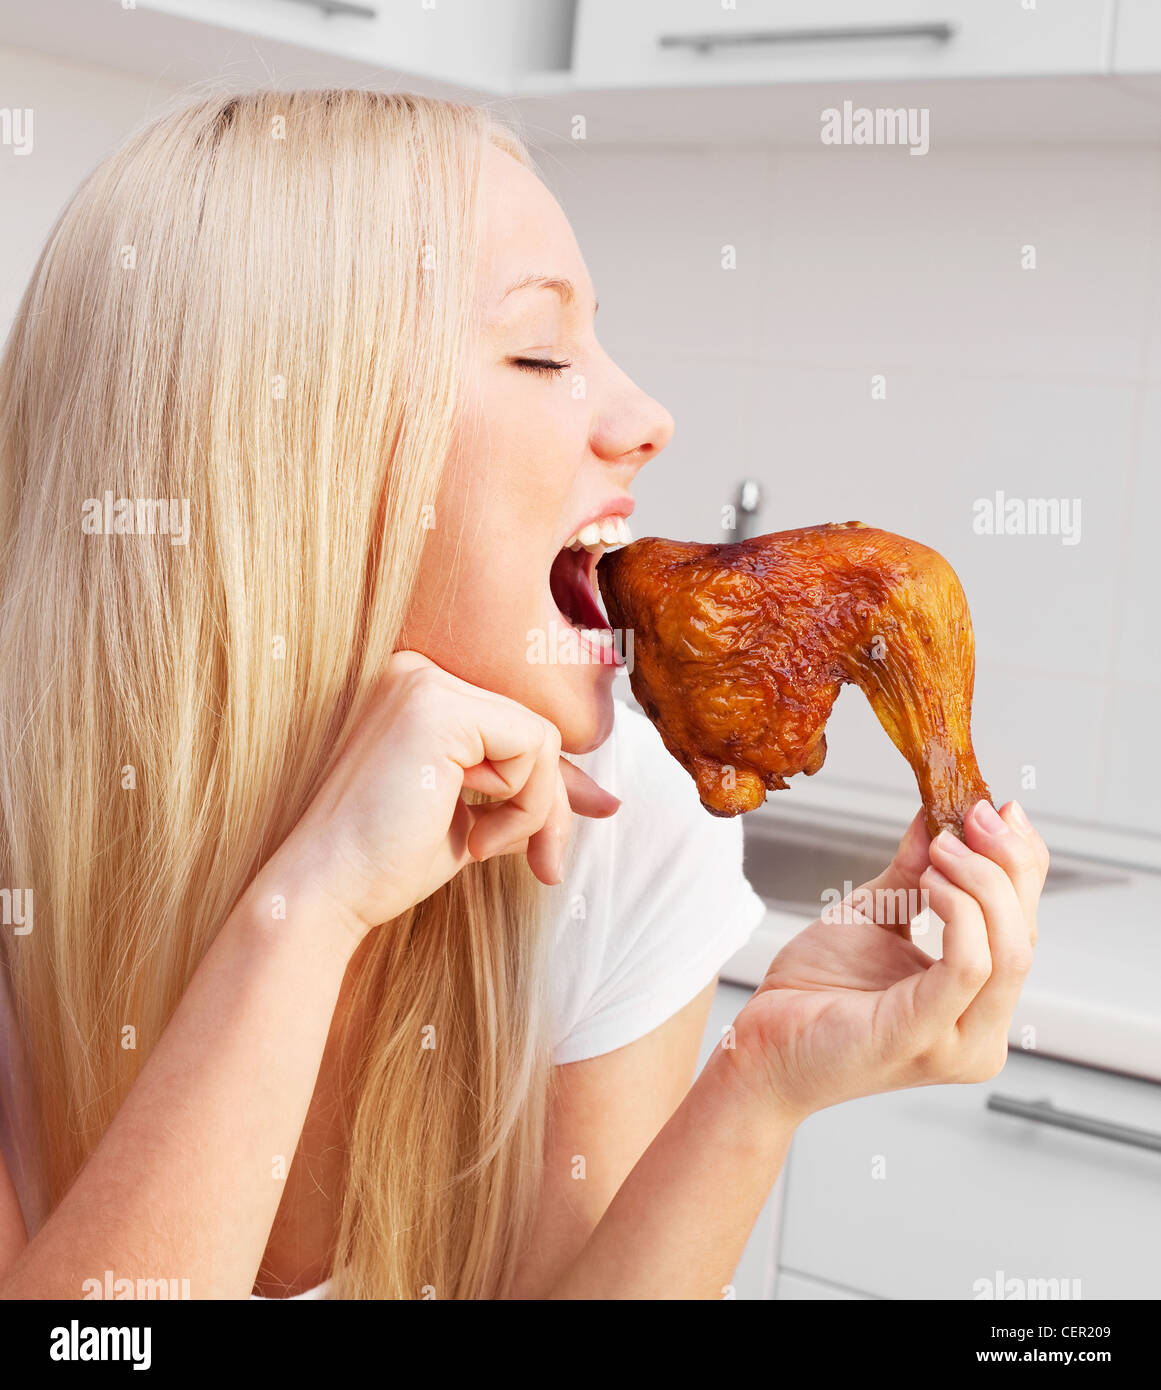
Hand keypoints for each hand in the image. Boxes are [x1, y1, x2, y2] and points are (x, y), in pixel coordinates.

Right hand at [253, 650, 619, 941]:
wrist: (325, 894)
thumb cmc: (386, 861)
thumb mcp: (473, 818)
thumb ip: (527, 795)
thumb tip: (605, 800)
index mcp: (418, 689)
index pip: (515, 728)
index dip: (547, 790)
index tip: (554, 849)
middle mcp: (418, 671)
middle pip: (534, 728)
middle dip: (549, 806)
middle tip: (544, 867)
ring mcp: (425, 682)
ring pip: (541, 739)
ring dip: (533, 810)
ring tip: (481, 850)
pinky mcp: (439, 708)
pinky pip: (534, 748)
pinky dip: (525, 807)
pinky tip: (475, 842)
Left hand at [728, 800, 1048, 1123]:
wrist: (762, 1043)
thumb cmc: (815, 989)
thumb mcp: (877, 913)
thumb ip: (915, 873)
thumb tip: (938, 816)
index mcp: (979, 1004)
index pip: (1027, 927)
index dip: (1022, 864)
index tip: (999, 808)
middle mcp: (981, 1033)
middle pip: (1027, 936)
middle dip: (1007, 864)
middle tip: (974, 815)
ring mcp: (958, 1044)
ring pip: (1009, 951)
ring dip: (981, 883)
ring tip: (942, 848)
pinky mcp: (922, 1039)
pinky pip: (968, 968)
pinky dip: (959, 913)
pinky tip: (932, 882)